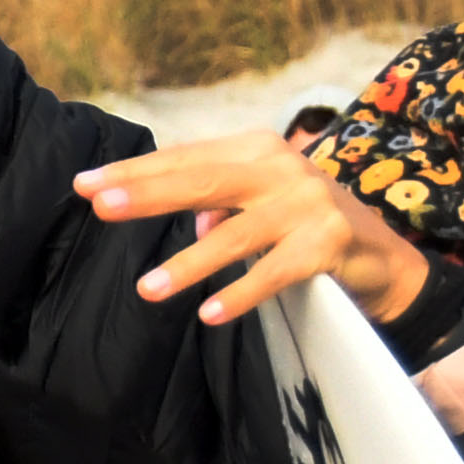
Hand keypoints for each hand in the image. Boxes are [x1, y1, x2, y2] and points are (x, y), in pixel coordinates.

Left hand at [74, 130, 435, 329]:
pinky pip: (275, 272)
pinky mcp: (328, 243)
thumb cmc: (301, 222)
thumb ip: (217, 203)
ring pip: (236, 235)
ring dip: (189, 263)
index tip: (84, 185)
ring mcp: (307, 204)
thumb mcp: (257, 202)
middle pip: (204, 182)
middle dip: (149, 194)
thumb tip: (190, 218)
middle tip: (101, 207)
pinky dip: (242, 293)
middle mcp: (281, 168)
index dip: (136, 171)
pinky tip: (210, 313)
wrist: (379, 252)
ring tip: (147, 290)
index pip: (186, 159)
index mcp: (256, 150)